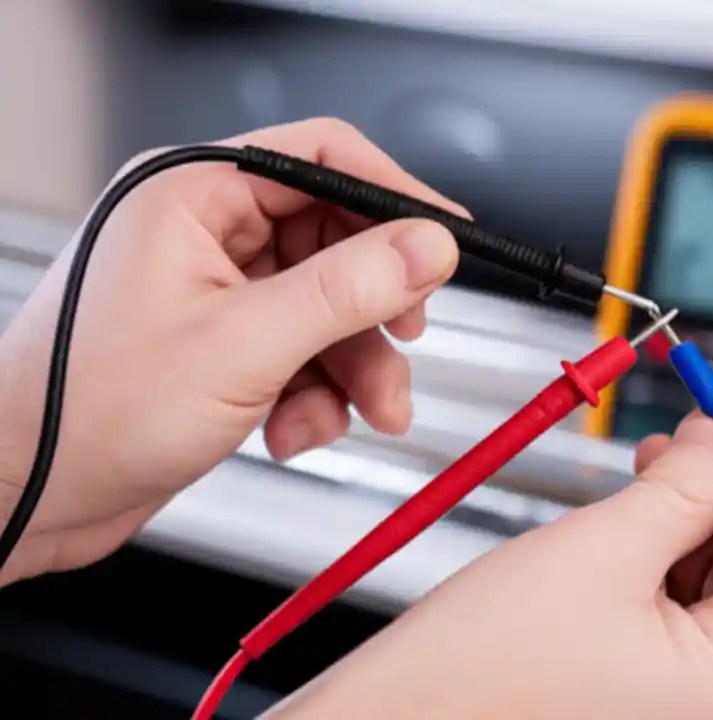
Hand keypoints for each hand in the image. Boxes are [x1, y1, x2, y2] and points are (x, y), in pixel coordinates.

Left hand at [0, 118, 462, 583]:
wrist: (29, 497)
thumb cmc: (87, 411)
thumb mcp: (244, 345)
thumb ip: (348, 290)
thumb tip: (426, 247)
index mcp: (192, 193)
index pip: (322, 159)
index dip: (394, 197)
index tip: (446, 238)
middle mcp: (205, 229)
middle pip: (337, 242)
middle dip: (375, 310)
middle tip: (405, 341)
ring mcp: (215, 287)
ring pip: (328, 306)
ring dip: (352, 366)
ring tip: (357, 412)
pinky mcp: (223, 340)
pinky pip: (304, 348)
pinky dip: (315, 393)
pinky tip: (293, 429)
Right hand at [268, 362, 712, 719]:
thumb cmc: (472, 677)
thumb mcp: (598, 551)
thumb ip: (683, 488)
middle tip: (704, 403)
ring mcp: (690, 700)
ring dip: (699, 505)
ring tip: (664, 451)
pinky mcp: (652, 689)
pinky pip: (686, 603)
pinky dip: (671, 544)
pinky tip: (647, 500)